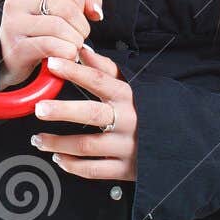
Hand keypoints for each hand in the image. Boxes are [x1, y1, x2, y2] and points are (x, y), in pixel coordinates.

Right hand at [0, 0, 103, 88]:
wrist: (10, 55)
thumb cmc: (37, 29)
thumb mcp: (58, 8)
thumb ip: (83, 1)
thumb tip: (96, 10)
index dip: (83, 11)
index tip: (76, 22)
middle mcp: (17, 0)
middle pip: (68, 9)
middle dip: (81, 28)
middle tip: (78, 38)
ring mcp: (14, 23)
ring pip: (59, 27)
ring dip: (74, 43)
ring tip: (72, 48)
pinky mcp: (16, 47)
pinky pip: (50, 46)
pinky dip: (65, 53)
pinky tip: (65, 56)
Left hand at [28, 44, 135, 181]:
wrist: (182, 142)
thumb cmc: (148, 109)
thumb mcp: (133, 85)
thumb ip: (106, 69)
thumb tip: (83, 50)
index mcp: (129, 97)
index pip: (98, 81)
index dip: (74, 71)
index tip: (52, 64)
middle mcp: (128, 121)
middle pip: (91, 114)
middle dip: (62, 110)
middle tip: (39, 109)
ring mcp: (127, 146)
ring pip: (87, 145)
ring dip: (58, 143)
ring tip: (38, 139)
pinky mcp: (126, 169)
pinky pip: (95, 170)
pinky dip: (73, 166)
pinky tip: (58, 158)